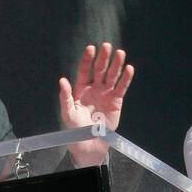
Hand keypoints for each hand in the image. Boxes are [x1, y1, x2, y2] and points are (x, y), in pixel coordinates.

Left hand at [59, 43, 134, 165]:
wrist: (89, 144)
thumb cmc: (75, 130)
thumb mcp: (68, 113)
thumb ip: (65, 97)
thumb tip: (62, 80)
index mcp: (81, 89)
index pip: (84, 71)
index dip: (87, 60)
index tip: (91, 48)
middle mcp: (94, 88)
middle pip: (99, 70)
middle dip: (103, 58)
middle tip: (107, 46)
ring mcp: (106, 94)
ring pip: (112, 76)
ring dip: (116, 65)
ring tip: (120, 53)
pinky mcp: (116, 101)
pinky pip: (121, 88)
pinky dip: (125, 79)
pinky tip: (129, 68)